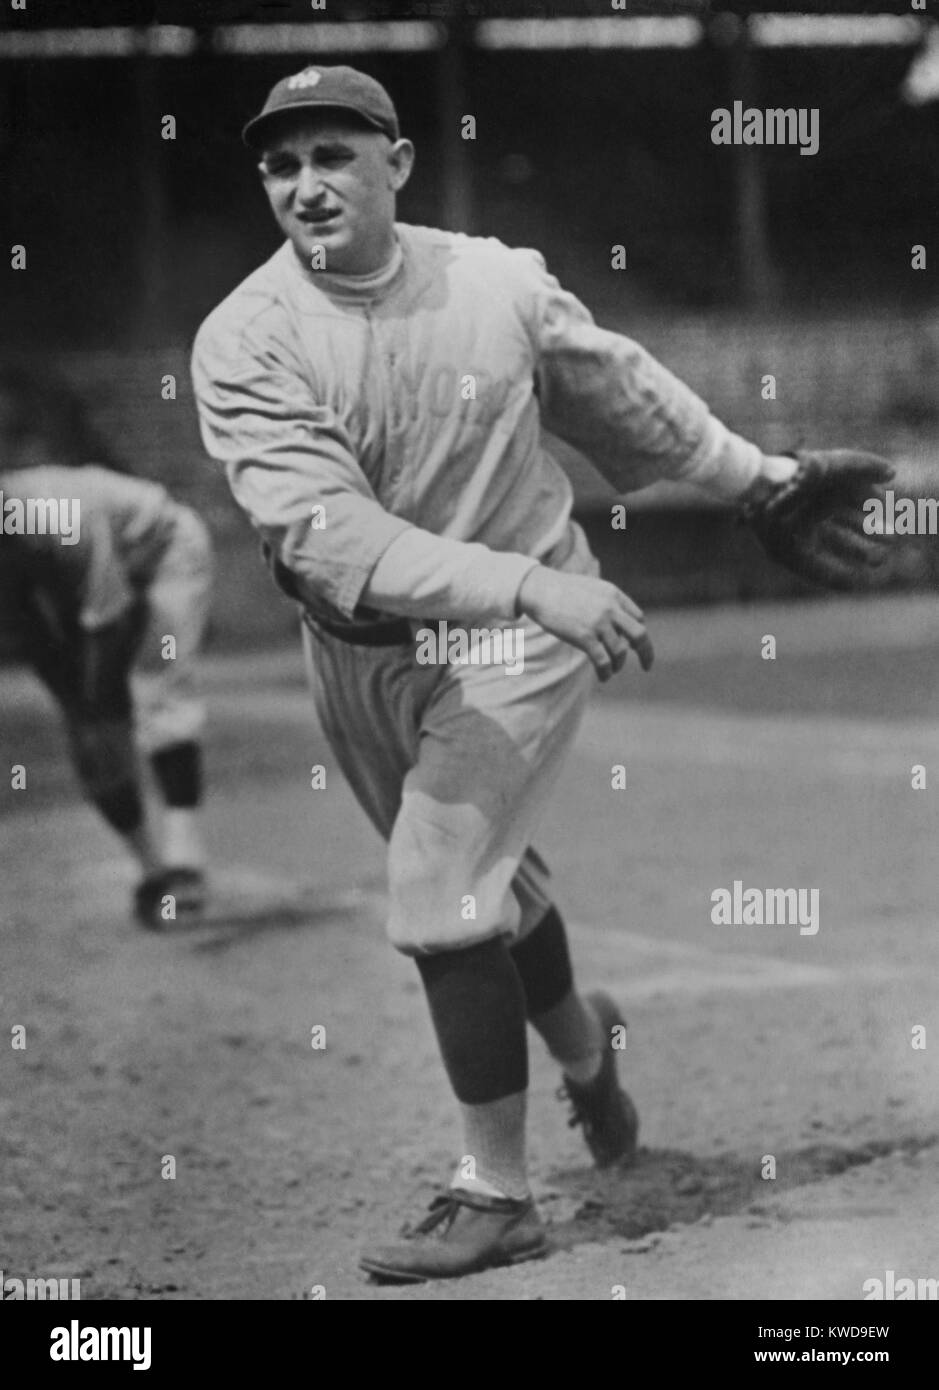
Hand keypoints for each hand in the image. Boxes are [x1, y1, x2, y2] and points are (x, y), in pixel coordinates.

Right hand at [516, 567, 653, 680]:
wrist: (540, 589)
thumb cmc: (562, 590)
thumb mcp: (592, 588)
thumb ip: (606, 601)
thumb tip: (615, 619)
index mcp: (614, 595)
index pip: (638, 618)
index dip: (638, 632)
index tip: (634, 643)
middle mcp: (610, 609)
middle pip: (639, 635)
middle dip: (646, 652)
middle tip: (647, 665)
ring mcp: (598, 623)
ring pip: (620, 652)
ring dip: (619, 665)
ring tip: (613, 670)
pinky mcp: (584, 637)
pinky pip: (603, 661)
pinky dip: (606, 672)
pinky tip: (604, 677)